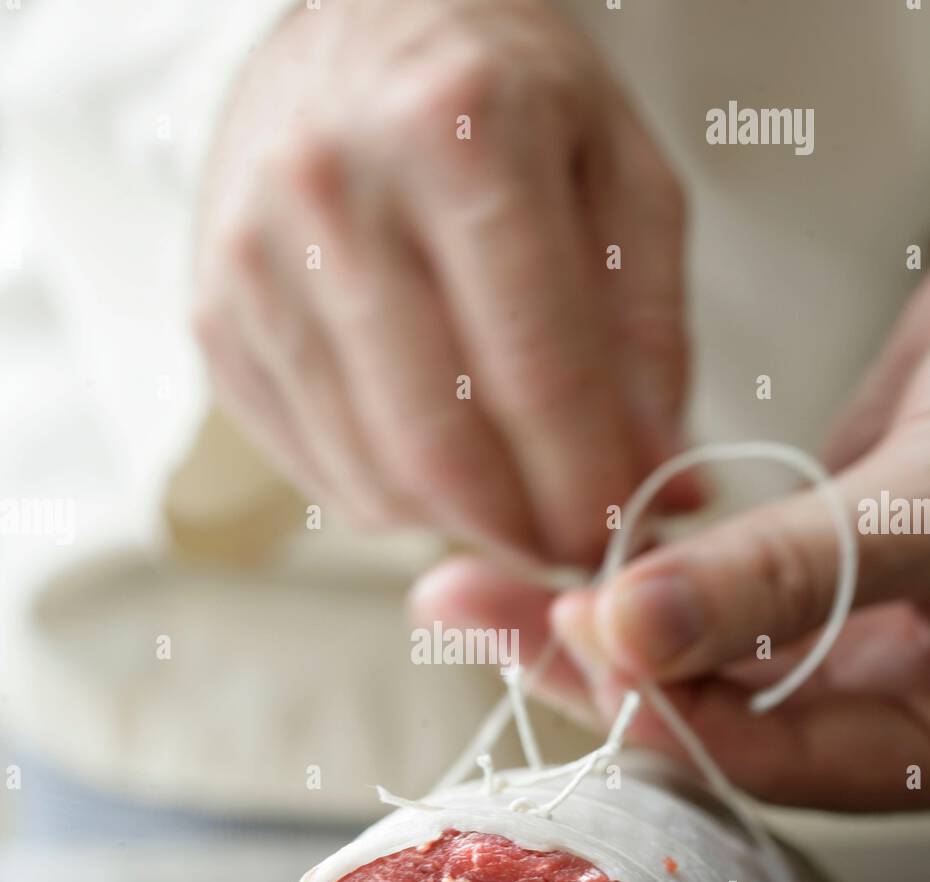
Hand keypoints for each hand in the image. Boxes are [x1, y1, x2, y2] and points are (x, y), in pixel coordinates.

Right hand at [193, 0, 693, 563]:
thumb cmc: (501, 93)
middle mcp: (333, 193)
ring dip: (460, 525)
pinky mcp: (215, 320)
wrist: (350, 24)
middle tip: (571, 549)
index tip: (622, 539)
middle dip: (522, 533)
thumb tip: (661, 478)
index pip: (537, 373)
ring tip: (513, 498)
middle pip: (439, 447)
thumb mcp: (620, 168)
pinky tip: (437, 461)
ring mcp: (255, 262)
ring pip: (372, 477)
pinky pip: (316, 471)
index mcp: (458, 133)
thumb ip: (651, 329)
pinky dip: (392, 498)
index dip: (588, 487)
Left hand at [411, 282, 929, 810]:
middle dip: (582, 659)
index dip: (661, 703)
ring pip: (686, 652)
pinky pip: (699, 591)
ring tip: (472, 574)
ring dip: (583, 610)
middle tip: (467, 601)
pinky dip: (633, 565)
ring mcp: (834, 643)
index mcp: (921, 738)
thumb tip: (629, 629)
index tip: (570, 626)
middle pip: (702, 711)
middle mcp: (872, 707)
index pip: (766, 757)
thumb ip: (786, 575)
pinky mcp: (802, 575)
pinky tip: (556, 541)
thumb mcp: (926, 511)